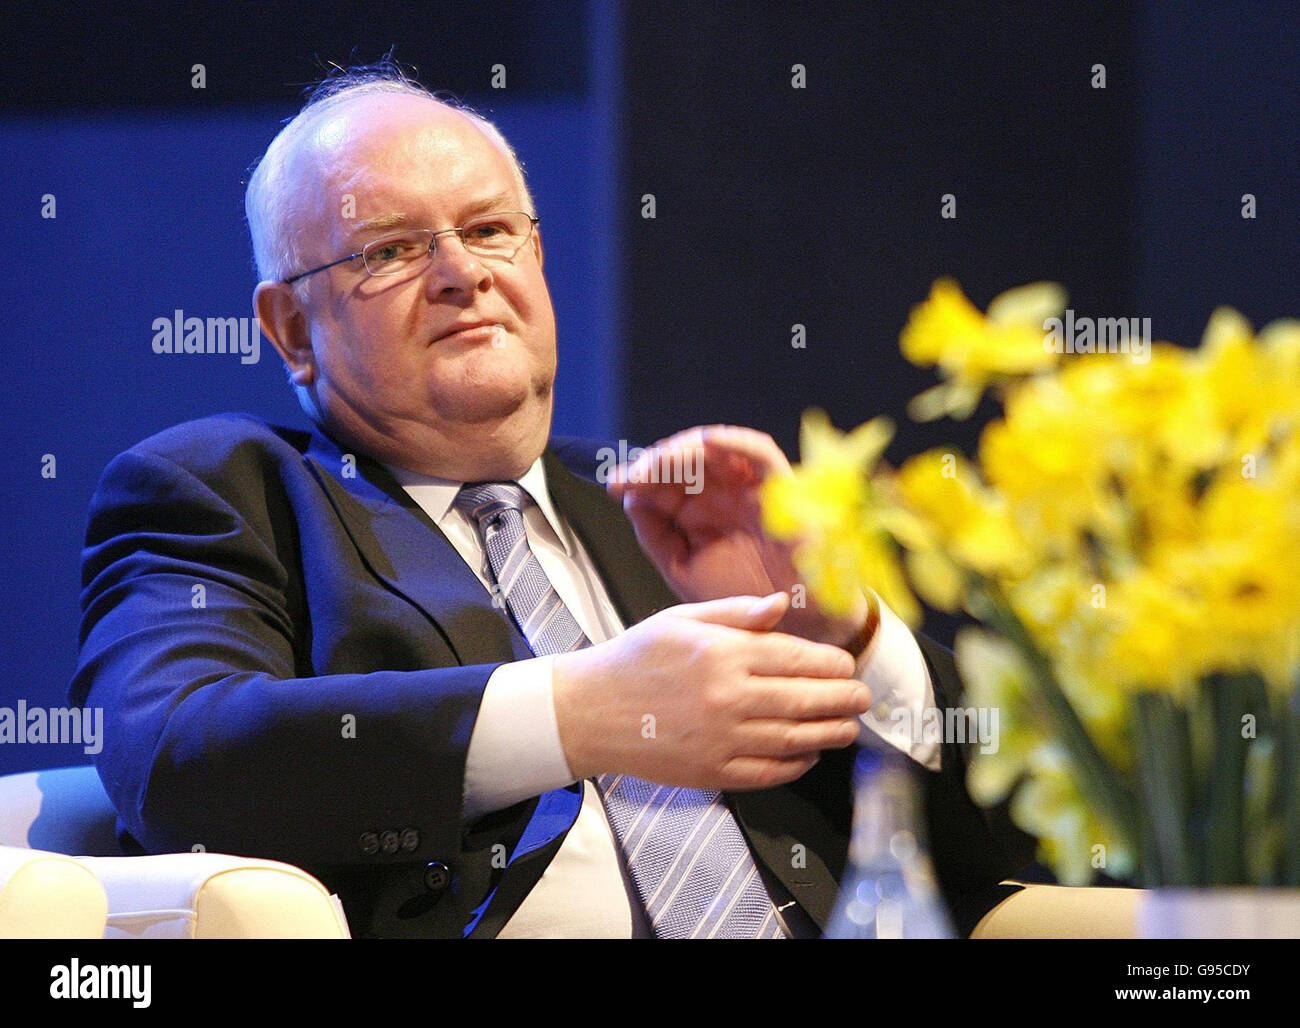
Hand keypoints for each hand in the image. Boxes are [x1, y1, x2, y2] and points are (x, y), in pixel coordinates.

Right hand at [551, 592, 871, 789]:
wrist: (589, 710)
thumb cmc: (635, 659)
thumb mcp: (681, 620)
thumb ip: (737, 613)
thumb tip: (781, 605)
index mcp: (723, 653)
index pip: (797, 657)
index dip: (831, 663)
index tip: (846, 664)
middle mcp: (728, 696)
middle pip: (806, 699)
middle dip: (844, 699)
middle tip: (862, 697)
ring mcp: (722, 738)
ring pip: (796, 738)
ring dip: (831, 733)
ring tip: (849, 727)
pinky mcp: (712, 771)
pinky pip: (769, 771)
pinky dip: (797, 764)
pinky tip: (809, 753)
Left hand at [608, 424, 872, 650]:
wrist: (790, 624)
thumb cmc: (742, 599)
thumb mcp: (683, 569)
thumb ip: (655, 537)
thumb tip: (632, 500)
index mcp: (699, 512)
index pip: (664, 482)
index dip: (638, 477)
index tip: (614, 484)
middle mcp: (722, 495)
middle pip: (684, 461)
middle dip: (655, 463)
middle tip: (632, 475)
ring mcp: (749, 488)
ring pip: (715, 451)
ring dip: (684, 450)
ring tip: (659, 462)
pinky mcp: (780, 487)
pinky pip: (760, 454)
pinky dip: (736, 442)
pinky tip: (706, 442)